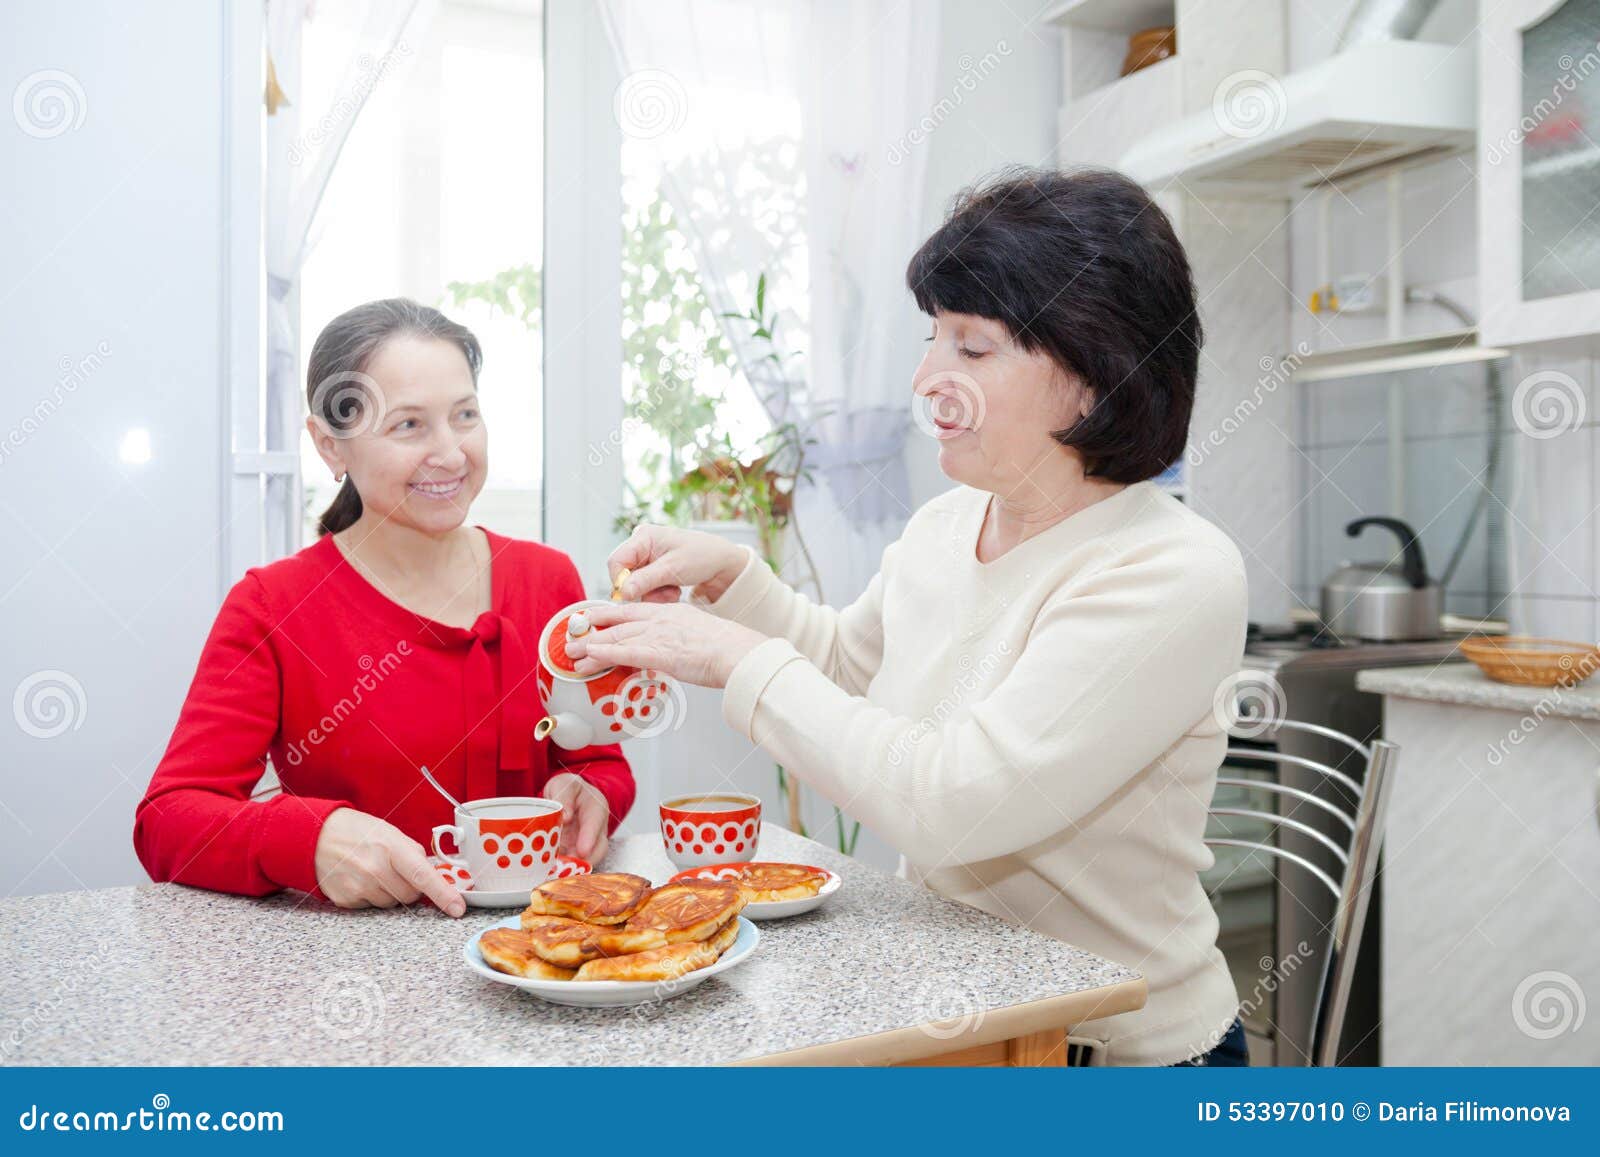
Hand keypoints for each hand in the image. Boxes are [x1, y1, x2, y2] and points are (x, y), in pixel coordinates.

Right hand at [313, 807, 465, 916]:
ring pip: (392, 904)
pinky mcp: (346, 900)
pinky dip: (371, 896)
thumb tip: (434, 874)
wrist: (316, 837)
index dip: (444, 894)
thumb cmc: (357, 831)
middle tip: (396, 870)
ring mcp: (359, 887)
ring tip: (373, 871)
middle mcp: (375, 869)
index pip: (423, 876)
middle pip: (410, 896)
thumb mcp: (389, 832)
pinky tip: (360, 879)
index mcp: (391, 848)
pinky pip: (371, 907)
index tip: (458, 908)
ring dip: (390, 892)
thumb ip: (413, 854)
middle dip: (411, 887)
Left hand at [544, 772, 610, 864]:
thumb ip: (565, 795)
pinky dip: (565, 870)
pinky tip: (551, 873)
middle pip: (598, 848)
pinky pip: (574, 864)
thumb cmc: (569, 789)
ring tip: (556, 873)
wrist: (570, 797)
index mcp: (596, 808)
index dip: (590, 838)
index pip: (596, 823)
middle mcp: (597, 829)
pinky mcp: (577, 853)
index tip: (582, 850)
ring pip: (587, 860)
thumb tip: (566, 815)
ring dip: (573, 868)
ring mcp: (588, 843)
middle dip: (584, 861)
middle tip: (567, 868)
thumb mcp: (565, 783)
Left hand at [565, 601, 766, 688]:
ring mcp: (658, 635)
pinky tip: (590, 657)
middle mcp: (659, 619)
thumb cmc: (726, 648)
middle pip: (617, 622)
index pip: (631, 609)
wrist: (737, 652)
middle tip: (573, 637)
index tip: (592, 617)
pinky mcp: (659, 653)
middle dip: (592, 630)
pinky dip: (604, 654)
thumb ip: (680, 636)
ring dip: (590, 646)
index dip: (608, 614)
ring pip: (615, 637)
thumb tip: (674, 647)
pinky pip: (625, 653)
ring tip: (572, 654)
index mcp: (669, 611)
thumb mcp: (699, 632)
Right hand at [609, 524, 748, 604]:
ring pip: (635, 585)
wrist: (721, 563)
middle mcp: (641, 545)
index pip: (616, 561)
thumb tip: (622, 592)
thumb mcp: (672, 569)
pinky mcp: (652, 571)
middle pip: (624, 574)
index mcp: (643, 536)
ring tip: (672, 592)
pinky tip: (673, 590)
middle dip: (642, 589)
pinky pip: (645, 588)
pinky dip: (658, 594)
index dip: (620, 581)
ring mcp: (646, 558)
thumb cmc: (701, 557)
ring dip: (653, 594)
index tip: (632, 596)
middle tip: (664, 594)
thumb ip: (645, 580)